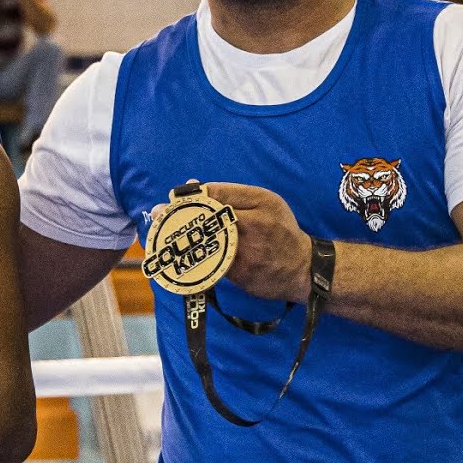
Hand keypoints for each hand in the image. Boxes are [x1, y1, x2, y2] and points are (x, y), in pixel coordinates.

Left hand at [153, 182, 311, 302]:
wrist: (305, 269)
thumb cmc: (280, 230)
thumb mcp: (264, 202)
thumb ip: (229, 193)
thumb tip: (194, 186)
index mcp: (260, 204)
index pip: (218, 196)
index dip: (190, 199)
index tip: (168, 201)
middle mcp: (254, 228)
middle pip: (209, 221)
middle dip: (179, 219)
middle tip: (156, 216)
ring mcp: (249, 255)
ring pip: (207, 246)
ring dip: (182, 241)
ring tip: (162, 236)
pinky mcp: (244, 277)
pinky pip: (214, 267)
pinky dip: (196, 261)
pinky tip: (180, 257)